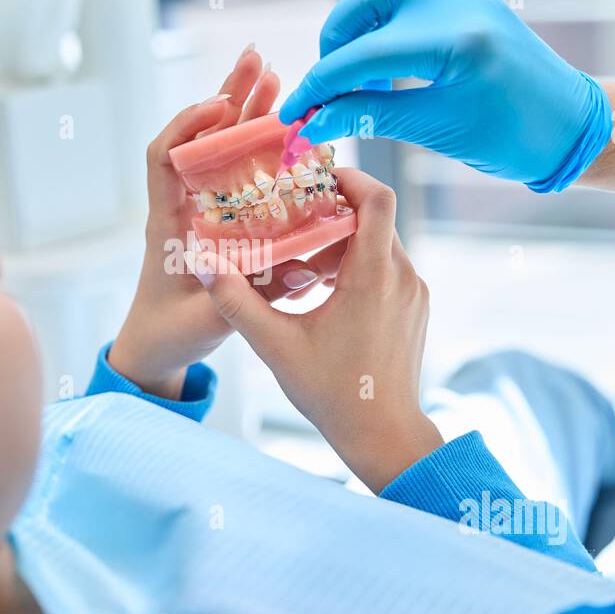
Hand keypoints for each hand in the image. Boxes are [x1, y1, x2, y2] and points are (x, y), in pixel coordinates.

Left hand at [109, 47, 347, 399]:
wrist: (157, 348)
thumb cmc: (171, 334)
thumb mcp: (208, 321)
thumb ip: (246, 297)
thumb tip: (300, 268)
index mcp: (166, 221)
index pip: (163, 157)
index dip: (188, 126)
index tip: (218, 107)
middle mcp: (185, 205)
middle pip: (202, 138)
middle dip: (230, 97)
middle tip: (258, 61)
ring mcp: (204, 211)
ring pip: (224, 149)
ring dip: (248, 112)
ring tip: (274, 75)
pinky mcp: (223, 222)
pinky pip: (243, 177)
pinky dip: (263, 150)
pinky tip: (288, 130)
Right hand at [194, 168, 442, 491]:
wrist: (385, 435)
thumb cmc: (333, 394)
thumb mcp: (275, 346)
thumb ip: (236, 301)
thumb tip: (200, 263)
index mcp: (374, 276)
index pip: (378, 198)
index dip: (350, 178)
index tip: (315, 179)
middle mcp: (402, 277)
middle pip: (376, 217)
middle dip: (336, 210)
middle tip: (294, 212)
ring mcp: (413, 293)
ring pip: (382, 243)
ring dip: (345, 240)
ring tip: (303, 254)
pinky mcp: (414, 308)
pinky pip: (389, 268)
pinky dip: (359, 264)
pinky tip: (324, 288)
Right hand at [279, 0, 611, 192]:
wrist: (575, 128)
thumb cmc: (514, 140)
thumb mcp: (436, 130)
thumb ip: (370, 116)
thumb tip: (312, 122)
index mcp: (453, 38)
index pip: (361, 54)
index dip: (319, 86)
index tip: (293, 115)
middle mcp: (456, 3)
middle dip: (335, 45)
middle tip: (328, 89)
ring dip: (357, 24)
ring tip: (356, 74)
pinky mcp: (468, 1)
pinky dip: (383, 17)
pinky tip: (383, 58)